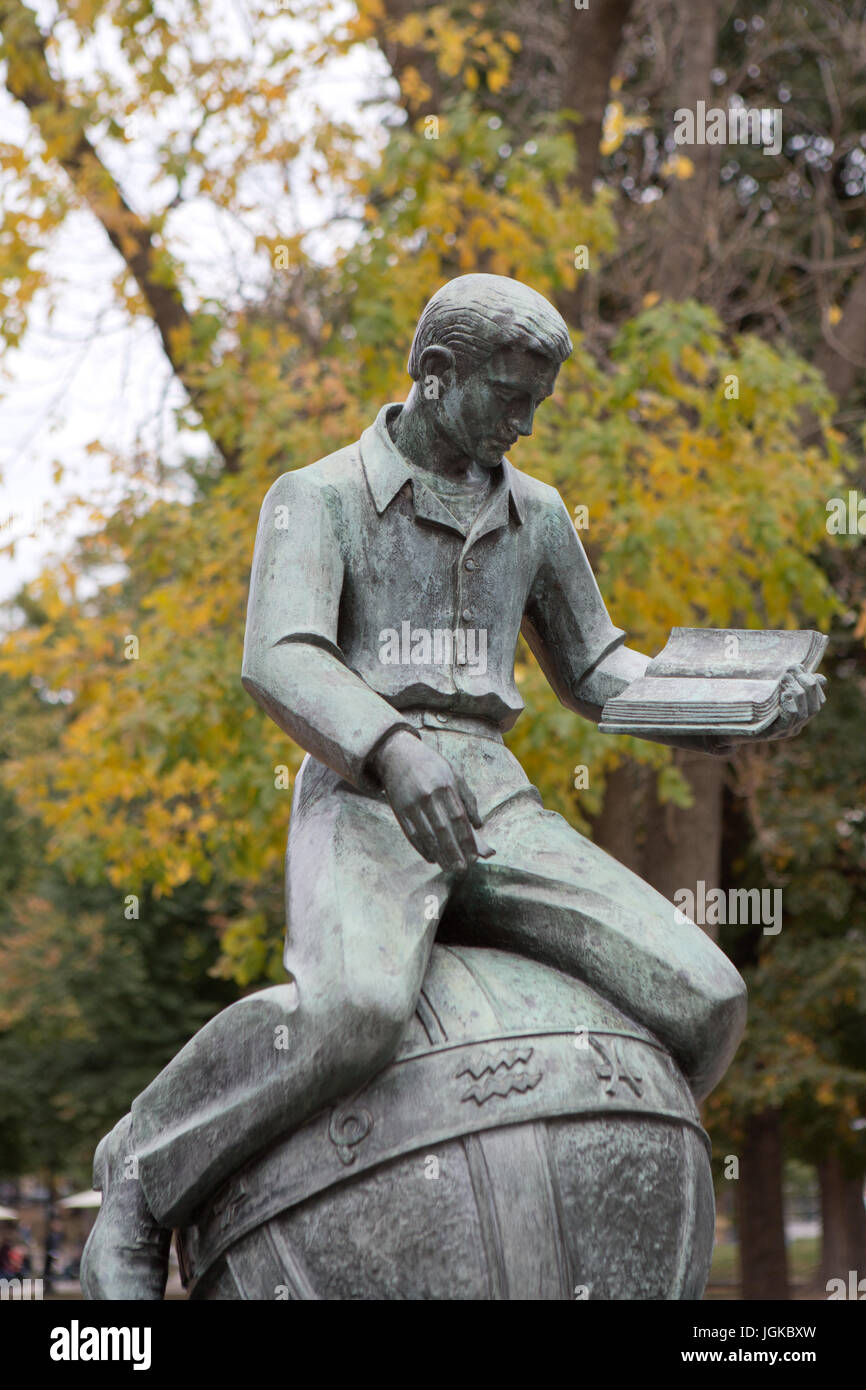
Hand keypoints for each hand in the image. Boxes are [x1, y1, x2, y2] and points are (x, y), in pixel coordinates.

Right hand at [369, 729, 493, 870]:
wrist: (398, 754)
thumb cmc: (432, 766)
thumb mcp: (454, 775)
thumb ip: (468, 799)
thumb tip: (479, 825)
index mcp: (445, 785)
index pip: (459, 817)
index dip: (467, 838)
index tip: (475, 854)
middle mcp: (428, 795)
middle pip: (443, 829)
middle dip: (454, 851)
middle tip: (462, 868)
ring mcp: (411, 803)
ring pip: (426, 834)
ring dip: (439, 853)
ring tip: (448, 867)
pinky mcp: (399, 809)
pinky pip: (411, 833)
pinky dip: (421, 848)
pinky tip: (431, 858)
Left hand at [713, 665, 826, 753]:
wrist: (726, 727)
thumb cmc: (749, 708)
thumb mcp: (772, 693)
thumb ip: (791, 685)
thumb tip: (819, 676)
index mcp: (797, 716)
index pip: (819, 701)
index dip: (814, 683)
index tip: (800, 667)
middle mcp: (794, 726)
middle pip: (815, 706)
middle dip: (807, 684)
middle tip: (791, 669)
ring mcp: (784, 732)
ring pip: (805, 712)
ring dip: (798, 690)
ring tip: (786, 677)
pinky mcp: (771, 733)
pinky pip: (791, 719)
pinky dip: (791, 704)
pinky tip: (784, 693)